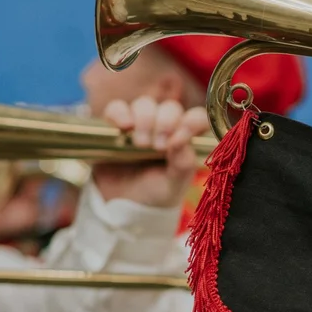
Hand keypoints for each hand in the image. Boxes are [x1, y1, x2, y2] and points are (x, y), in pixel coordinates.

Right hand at [90, 96, 208, 207]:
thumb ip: (183, 162)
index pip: (196, 118)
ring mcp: (139, 125)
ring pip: (145, 104)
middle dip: (166, 123)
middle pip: (170, 108)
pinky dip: (120, 113)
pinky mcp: (115, 126)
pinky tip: (123, 127)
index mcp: (184, 140)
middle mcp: (164, 128)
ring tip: (140, 145)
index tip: (185, 135)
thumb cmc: (154, 195)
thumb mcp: (174, 184)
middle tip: (158, 147)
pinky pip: (116, 108)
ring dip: (144, 120)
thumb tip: (181, 136)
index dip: (193, 121)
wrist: (121, 206)